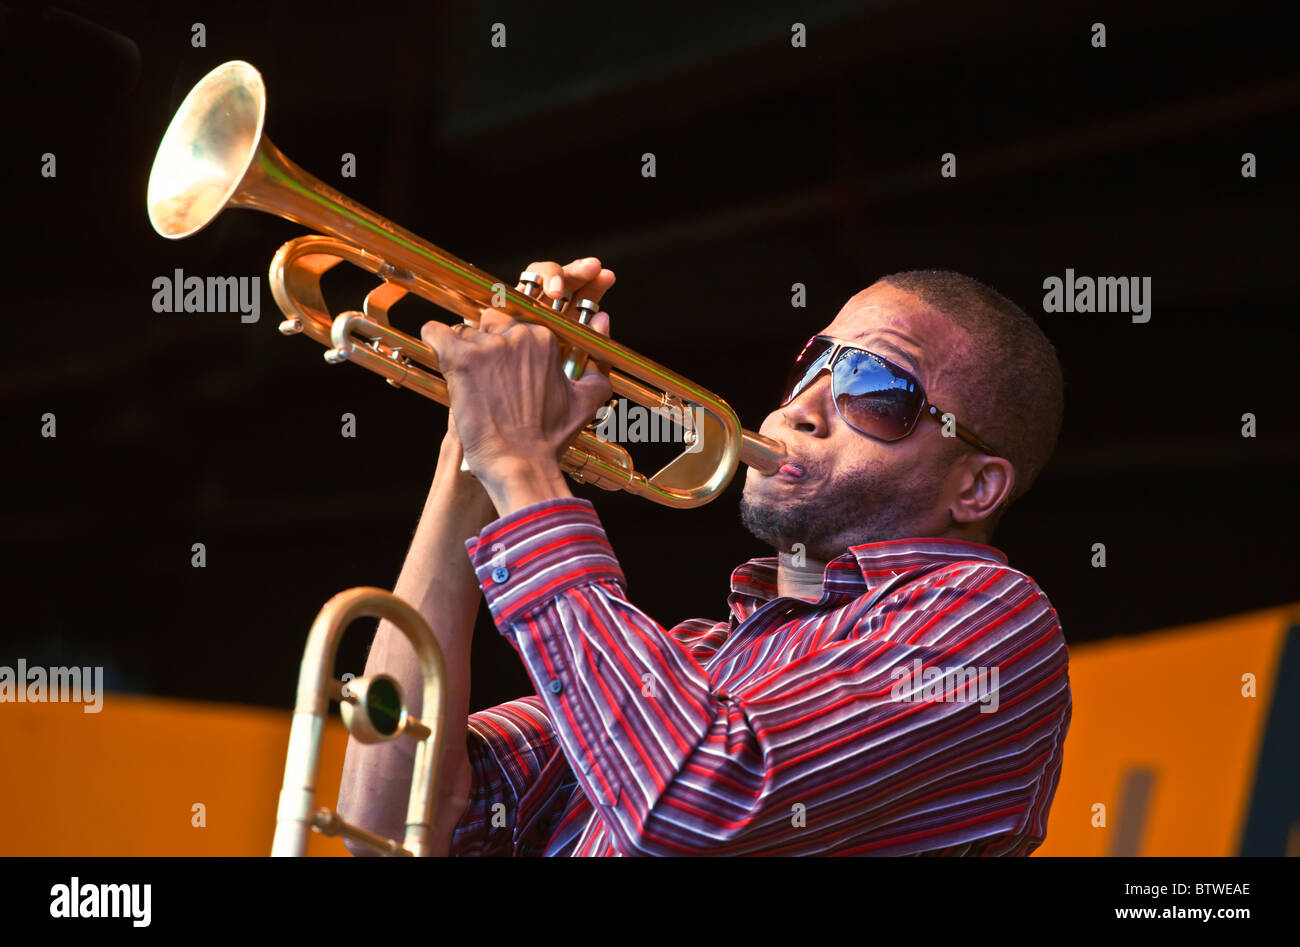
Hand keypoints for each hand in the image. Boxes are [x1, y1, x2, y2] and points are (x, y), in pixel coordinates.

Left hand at [421, 257, 615, 513]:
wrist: (520, 465)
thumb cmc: (549, 439)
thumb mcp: (585, 401)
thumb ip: (598, 363)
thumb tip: (604, 319)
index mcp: (546, 340)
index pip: (518, 326)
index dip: (509, 350)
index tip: (504, 373)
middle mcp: (520, 335)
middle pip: (492, 324)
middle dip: (487, 347)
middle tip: (486, 380)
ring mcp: (490, 346)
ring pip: (465, 331)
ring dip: (463, 350)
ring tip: (467, 381)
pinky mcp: (460, 359)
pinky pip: (436, 332)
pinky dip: (433, 338)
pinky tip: (438, 352)